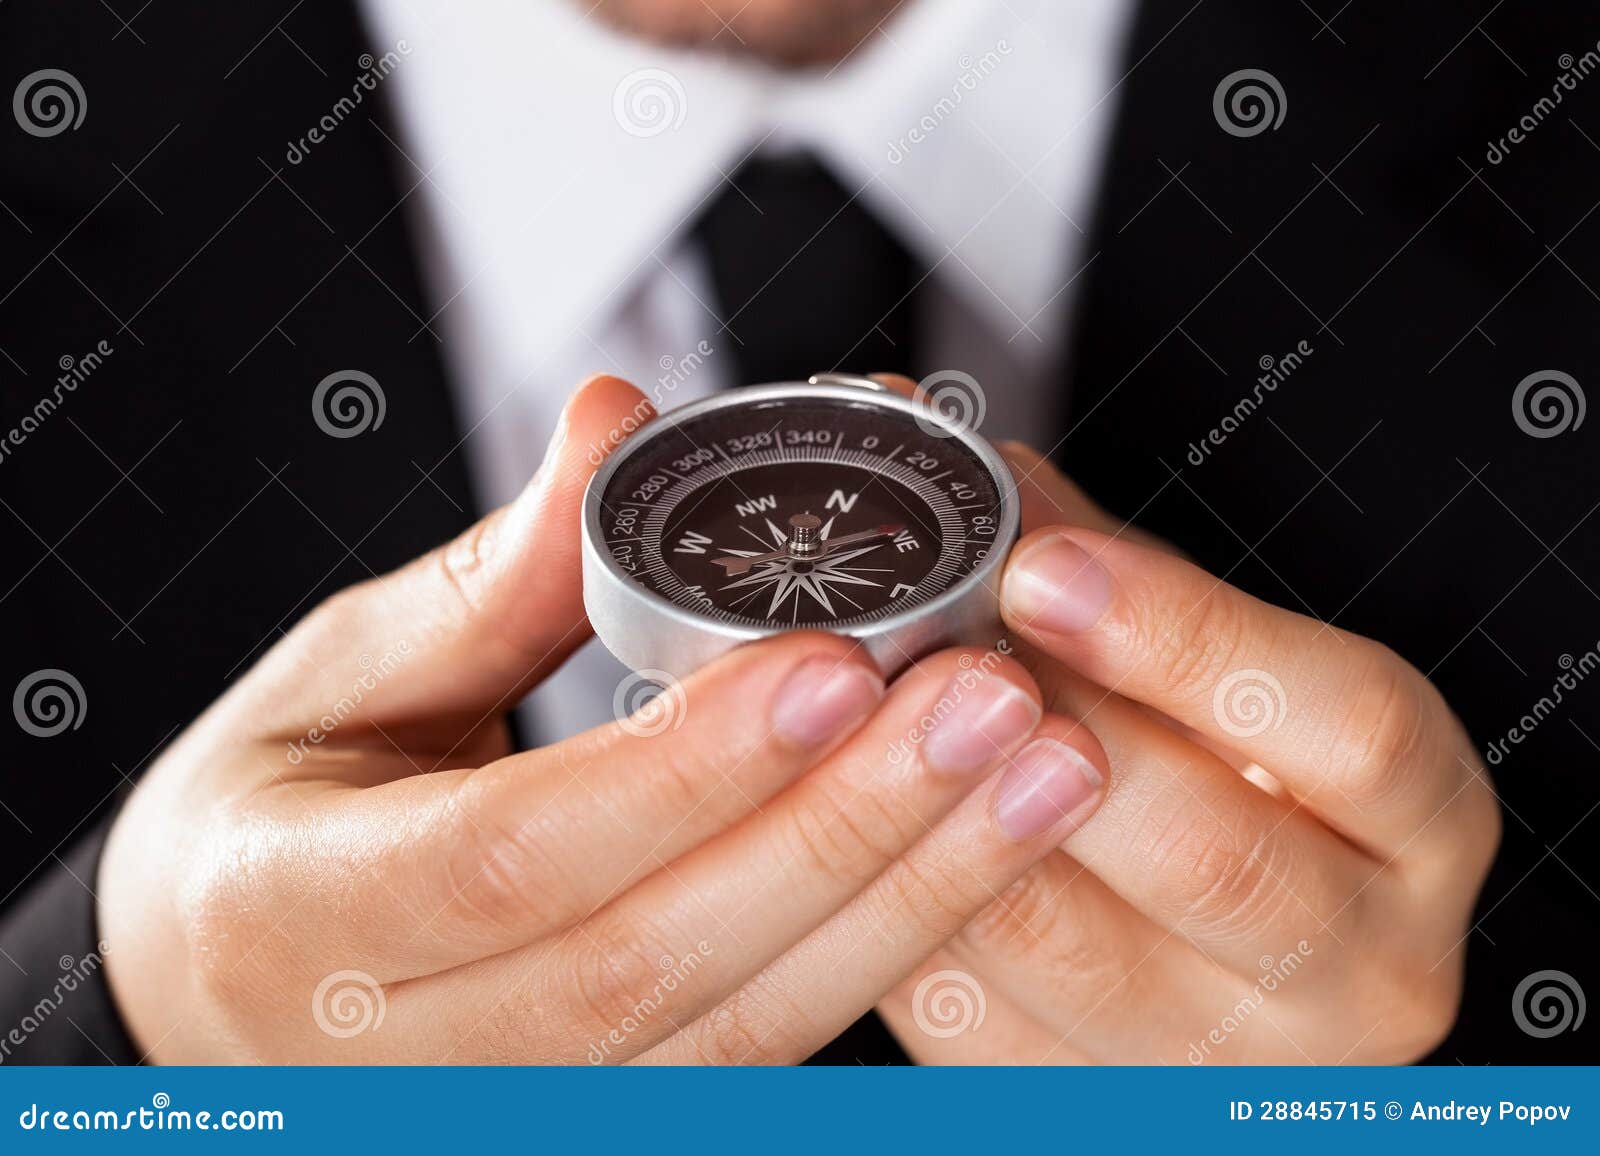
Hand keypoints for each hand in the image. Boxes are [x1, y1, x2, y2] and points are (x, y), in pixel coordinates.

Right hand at [99, 376, 1111, 1063]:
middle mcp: (417, 1051)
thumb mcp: (335, 681)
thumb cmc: (272, 820)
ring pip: (744, 1025)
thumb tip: (616, 424)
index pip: (512, 854)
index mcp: (304, 914)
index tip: (835, 662)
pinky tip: (987, 850)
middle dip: (846, 828)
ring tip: (1045, 773)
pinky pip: (767, 1045)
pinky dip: (890, 947)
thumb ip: (494, 576)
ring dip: (912, 896)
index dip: (684, 767)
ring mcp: (529, 1102)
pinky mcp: (615, 1106)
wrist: (231, 993)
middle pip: (659, 957)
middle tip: (997, 703)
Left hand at [877, 442, 1500, 1064]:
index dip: (1187, 636)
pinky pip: (977, 1017)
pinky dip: (900, 908)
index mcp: (1418, 823)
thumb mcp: (1197, 662)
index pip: (1349, 728)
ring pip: (1070, 946)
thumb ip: (1094, 562)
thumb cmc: (1218, 773)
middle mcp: (1361, 963)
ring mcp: (1230, 1057)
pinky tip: (855, 823)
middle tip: (936, 644)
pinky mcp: (1098, 1101)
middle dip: (1049, 730)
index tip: (1043, 565)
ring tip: (870, 717)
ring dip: (950, 817)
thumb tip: (946, 452)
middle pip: (1211, 851)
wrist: (1221, 950)